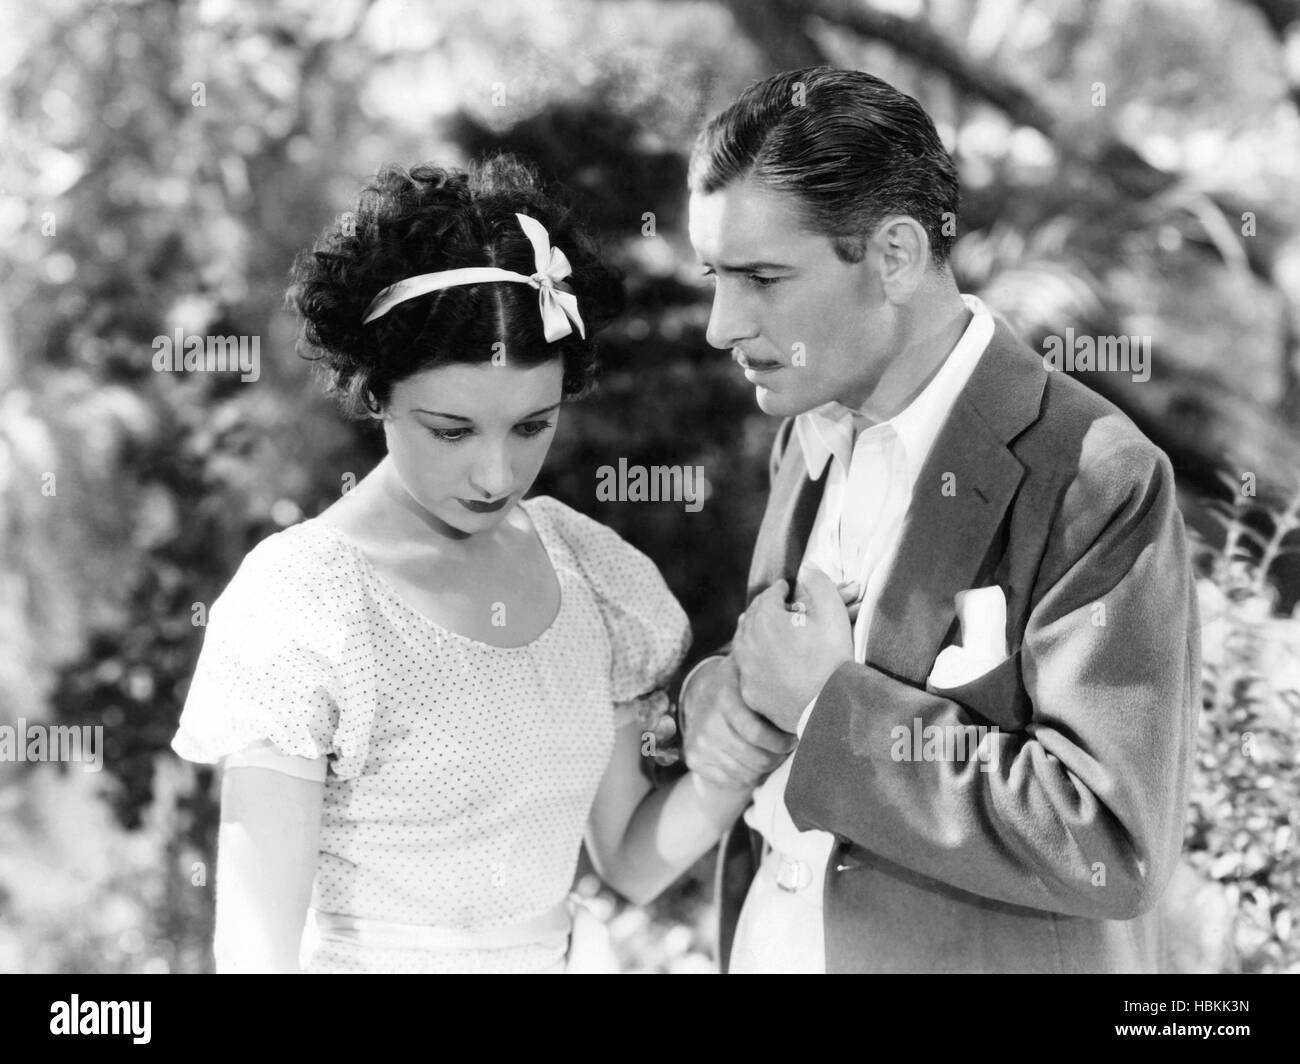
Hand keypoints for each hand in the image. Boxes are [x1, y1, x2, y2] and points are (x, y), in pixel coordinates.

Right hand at [681, 655, 797, 789]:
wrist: (701, 691)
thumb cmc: (740, 684)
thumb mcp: (752, 672)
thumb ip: (774, 682)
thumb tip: (805, 699)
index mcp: (724, 697)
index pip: (756, 733)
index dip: (781, 742)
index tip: (793, 739)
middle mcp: (707, 722)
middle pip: (755, 758)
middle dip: (777, 758)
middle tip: (786, 751)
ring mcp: (699, 743)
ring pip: (746, 774)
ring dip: (764, 769)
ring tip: (772, 755)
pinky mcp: (694, 759)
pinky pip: (730, 782)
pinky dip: (747, 778)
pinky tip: (753, 763)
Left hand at [733, 568, 854, 732]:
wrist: (830, 708)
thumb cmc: (834, 659)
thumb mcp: (833, 613)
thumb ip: (819, 583)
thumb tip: (807, 566)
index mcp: (765, 619)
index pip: (768, 596)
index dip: (779, 590)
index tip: (785, 589)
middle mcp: (748, 642)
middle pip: (751, 617)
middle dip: (763, 608)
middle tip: (774, 606)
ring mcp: (746, 669)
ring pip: (743, 642)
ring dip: (753, 631)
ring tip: (763, 628)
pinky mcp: (749, 692)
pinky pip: (746, 668)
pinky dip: (752, 658)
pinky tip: (761, 659)